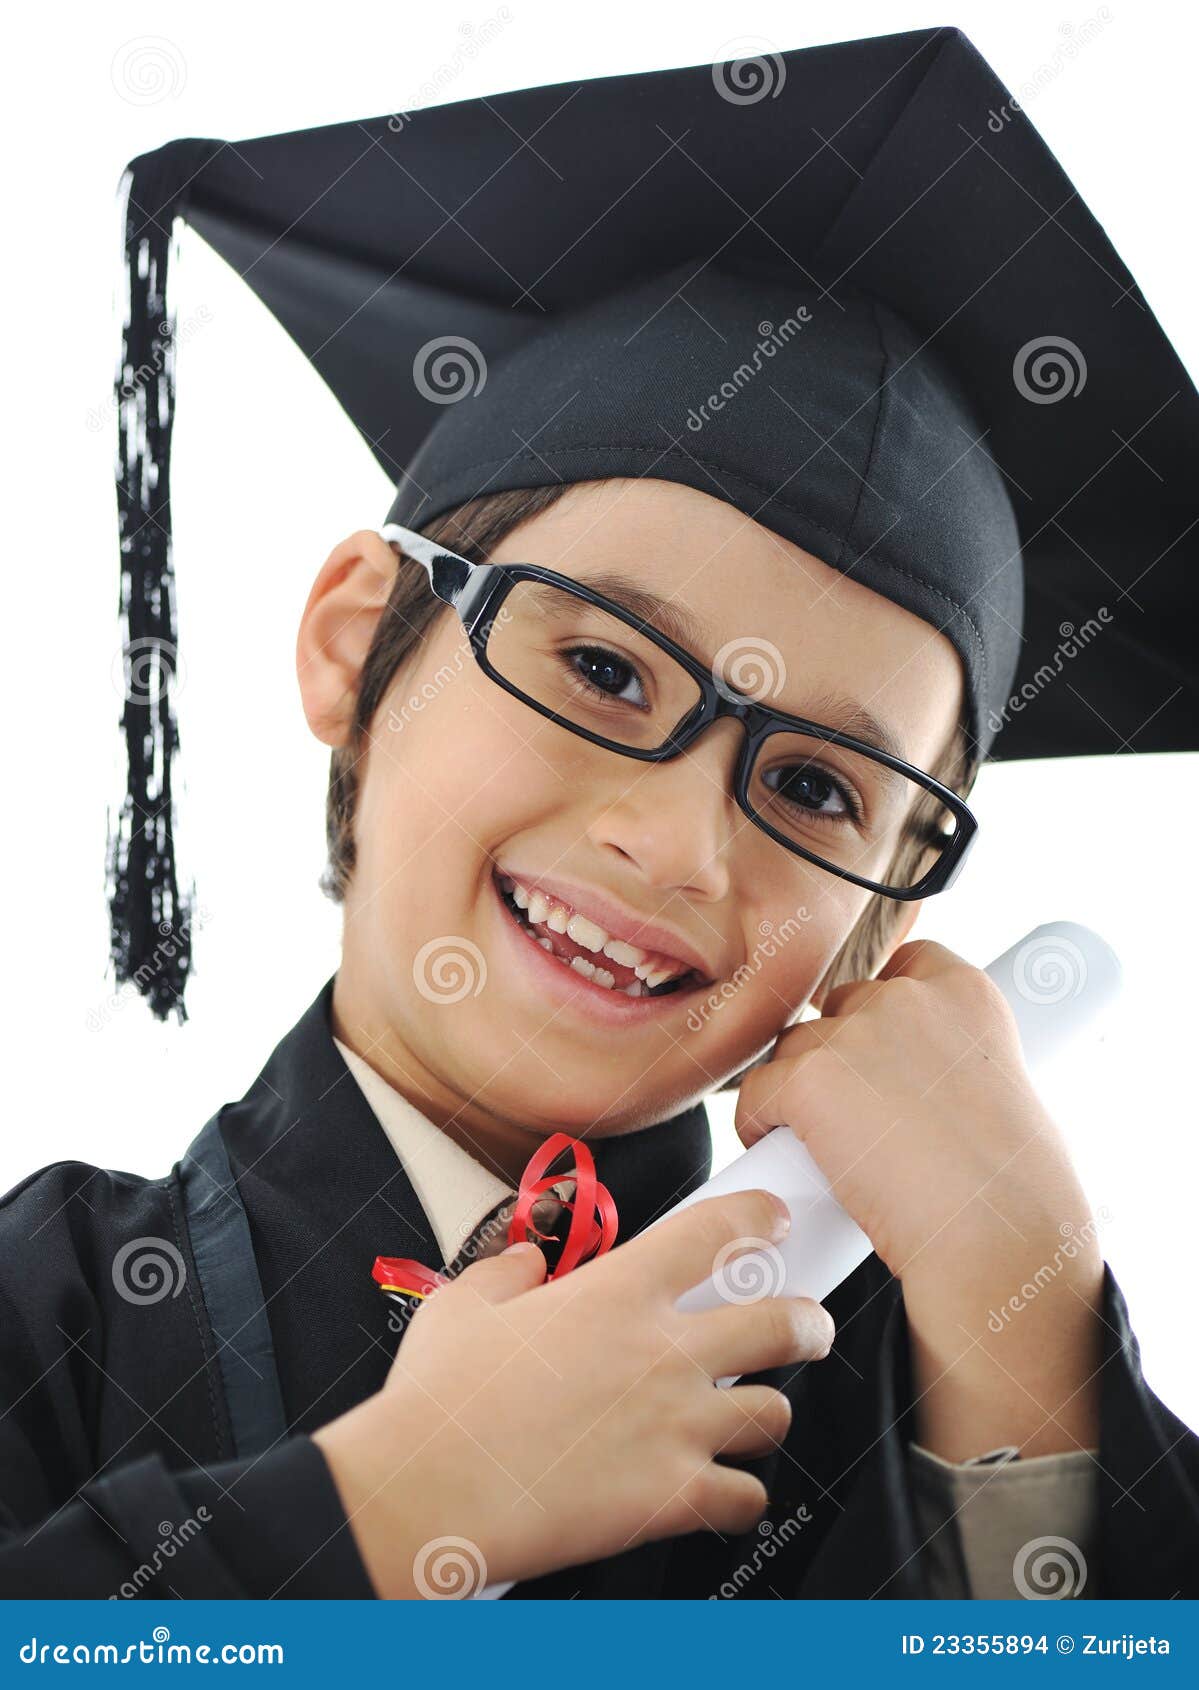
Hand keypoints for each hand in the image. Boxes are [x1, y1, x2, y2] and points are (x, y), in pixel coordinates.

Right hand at [313, 1188, 834, 1596]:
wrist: (431, 1489)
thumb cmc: (441, 1402)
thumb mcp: (462, 1305)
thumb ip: (505, 1273)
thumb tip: (524, 1262)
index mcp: (616, 1293)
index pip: (715, 1230)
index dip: (756, 1216)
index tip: (770, 1218)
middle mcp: (662, 1352)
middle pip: (781, 1323)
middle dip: (808, 1322)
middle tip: (809, 1325)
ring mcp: (676, 1425)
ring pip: (775, 1414)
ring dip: (766, 1414)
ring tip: (753, 1415)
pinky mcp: (672, 1496)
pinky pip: (744, 1498)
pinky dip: (738, 1498)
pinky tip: (722, 1495)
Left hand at [733, 940, 1103, 1457]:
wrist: (996, 1238)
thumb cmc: (1013, 1194)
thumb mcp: (1002, 1094)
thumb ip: (955, 1064)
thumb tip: (910, 1087)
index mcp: (967, 991)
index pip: (904, 963)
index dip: (883, 1009)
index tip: (883, 1054)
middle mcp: (907, 997)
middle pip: (841, 1007)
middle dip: (841, 1054)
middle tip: (856, 1119)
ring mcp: (854, 1034)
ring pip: (794, 1048)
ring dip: (799, 1089)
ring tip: (824, 1146)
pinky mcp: (808, 1078)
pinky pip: (757, 1091)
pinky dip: (759, 1123)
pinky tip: (778, 1149)